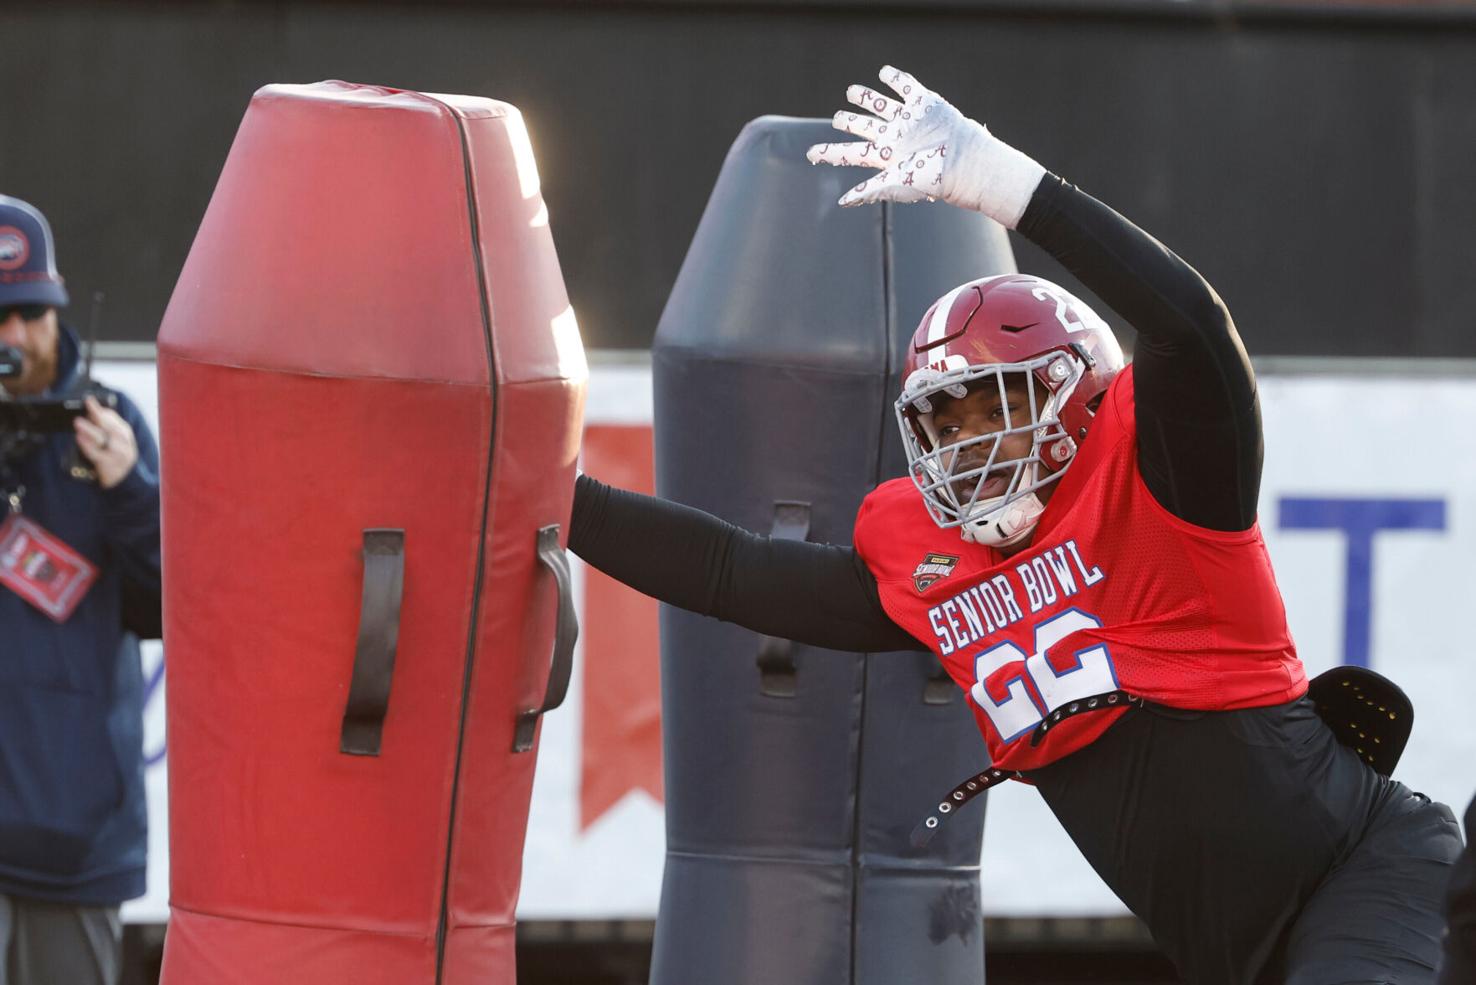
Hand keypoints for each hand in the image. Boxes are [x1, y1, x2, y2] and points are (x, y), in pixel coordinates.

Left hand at [73, 395, 137, 488]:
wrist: (125, 480)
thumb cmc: (114, 456)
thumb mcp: (114, 440)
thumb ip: (103, 427)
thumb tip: (87, 414)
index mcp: (124, 433)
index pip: (113, 418)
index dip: (100, 409)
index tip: (89, 400)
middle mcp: (123, 443)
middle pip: (110, 427)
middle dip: (98, 415)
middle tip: (86, 406)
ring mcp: (118, 454)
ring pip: (103, 439)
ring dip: (90, 429)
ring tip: (78, 422)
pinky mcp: (109, 465)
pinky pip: (96, 454)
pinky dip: (87, 445)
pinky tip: (79, 439)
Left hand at [806, 65, 1045, 228]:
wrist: (962, 162)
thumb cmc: (929, 179)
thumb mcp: (894, 185)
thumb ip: (868, 191)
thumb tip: (841, 203)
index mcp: (883, 157)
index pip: (849, 154)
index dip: (829, 153)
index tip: (810, 154)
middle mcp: (893, 138)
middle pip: (864, 127)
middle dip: (849, 122)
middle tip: (838, 118)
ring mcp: (908, 120)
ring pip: (881, 105)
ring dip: (865, 97)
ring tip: (851, 92)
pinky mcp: (924, 104)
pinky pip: (907, 87)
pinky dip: (895, 78)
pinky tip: (884, 72)